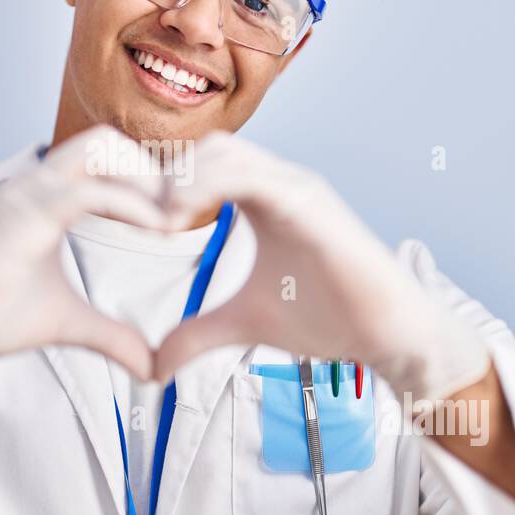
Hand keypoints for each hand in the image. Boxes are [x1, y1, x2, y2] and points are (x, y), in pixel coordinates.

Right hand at [0, 125, 173, 384]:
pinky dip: (132, 204)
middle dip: (153, 168)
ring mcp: (29, 192)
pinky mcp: (24, 212)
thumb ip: (111, 336)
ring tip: (177, 218)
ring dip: (147, 179)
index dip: (147, 178)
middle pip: (108, 141)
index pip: (105, 159)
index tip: (181, 213)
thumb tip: (152, 365)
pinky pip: (88, 191)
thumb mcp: (68, 324)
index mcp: (47, 197)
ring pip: (101, 151)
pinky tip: (160, 229)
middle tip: (186, 208)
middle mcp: (37, 183)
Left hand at [153, 131, 491, 401]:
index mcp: (262, 199)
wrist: (388, 335)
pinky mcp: (313, 202)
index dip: (160, 184)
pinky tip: (180, 220)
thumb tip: (153, 366)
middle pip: (207, 148)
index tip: (126, 218)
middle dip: (164, 174)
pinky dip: (209, 186)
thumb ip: (197, 334)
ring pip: (225, 152)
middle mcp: (280, 182)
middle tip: (133, 215)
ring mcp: (298, 187)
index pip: (202, 165)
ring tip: (155, 222)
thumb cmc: (327, 319)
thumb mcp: (243, 325)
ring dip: (181, 178)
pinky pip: (253, 176)